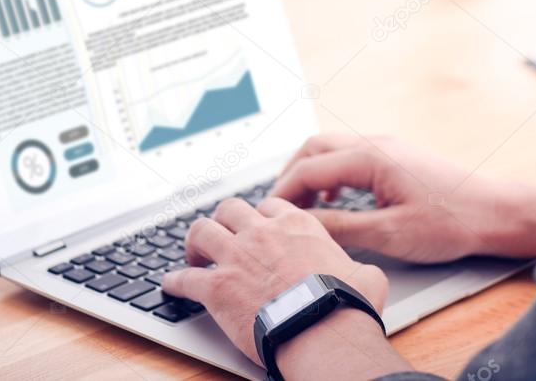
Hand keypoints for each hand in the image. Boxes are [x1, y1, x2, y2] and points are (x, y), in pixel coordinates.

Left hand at [162, 197, 393, 369]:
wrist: (322, 329)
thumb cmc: (346, 304)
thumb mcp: (364, 274)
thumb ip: (354, 265)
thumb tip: (362, 274)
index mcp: (296, 225)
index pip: (270, 205)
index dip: (260, 216)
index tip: (257, 227)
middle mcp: (262, 233)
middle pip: (230, 209)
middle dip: (224, 221)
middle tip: (221, 236)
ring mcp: (236, 257)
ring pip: (201, 231)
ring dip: (194, 243)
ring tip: (192, 255)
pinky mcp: (216, 287)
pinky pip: (184, 278)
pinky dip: (174, 281)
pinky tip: (171, 285)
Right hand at [271, 134, 535, 262]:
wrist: (495, 212)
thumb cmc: (452, 222)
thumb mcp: (391, 234)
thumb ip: (343, 228)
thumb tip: (304, 226)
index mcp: (371, 158)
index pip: (308, 169)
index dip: (282, 194)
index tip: (267, 218)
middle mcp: (376, 144)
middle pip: (313, 149)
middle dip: (289, 177)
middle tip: (278, 211)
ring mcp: (387, 147)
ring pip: (331, 150)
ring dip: (310, 175)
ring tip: (302, 209)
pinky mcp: (396, 157)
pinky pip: (349, 157)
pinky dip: (331, 175)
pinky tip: (335, 203)